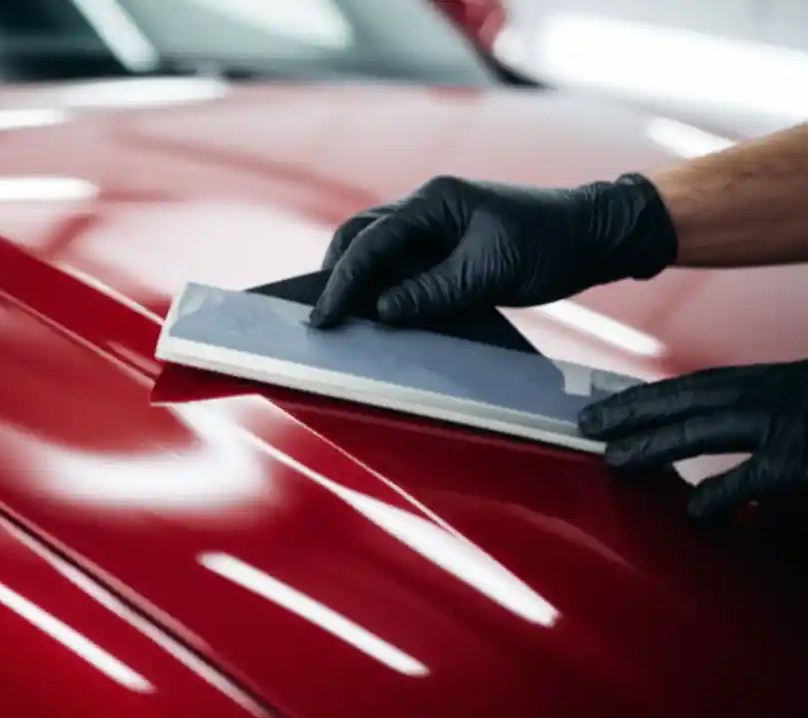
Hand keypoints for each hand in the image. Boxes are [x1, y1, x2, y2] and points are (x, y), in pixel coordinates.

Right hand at [309, 174, 676, 326]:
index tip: (323, 316)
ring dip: (359, 280)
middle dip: (337, 273)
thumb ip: (431, 291)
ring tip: (343, 315)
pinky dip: (385, 287)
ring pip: (378, 249)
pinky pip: (402, 264)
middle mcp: (427, 207)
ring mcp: (436, 225)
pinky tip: (380, 311)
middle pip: (361, 236)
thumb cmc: (549, 244)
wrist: (594, 235)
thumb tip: (382, 311)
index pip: (370, 242)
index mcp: (433, 201)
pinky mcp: (446, 247)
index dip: (342, 281)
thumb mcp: (489, 272)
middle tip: (323, 313)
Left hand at [579, 361, 807, 519]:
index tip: (607, 405)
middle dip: (632, 410)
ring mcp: (783, 422)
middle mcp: (769, 393)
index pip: (695, 386)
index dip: (647, 396)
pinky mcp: (802, 457)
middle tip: (587, 423)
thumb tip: (730, 428)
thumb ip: (767, 410)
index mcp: (768, 380)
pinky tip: (695, 512)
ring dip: (652, 443)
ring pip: (701, 431)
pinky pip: (752, 475)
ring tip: (614, 460)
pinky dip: (720, 492)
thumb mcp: (803, 396)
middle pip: (686, 399)